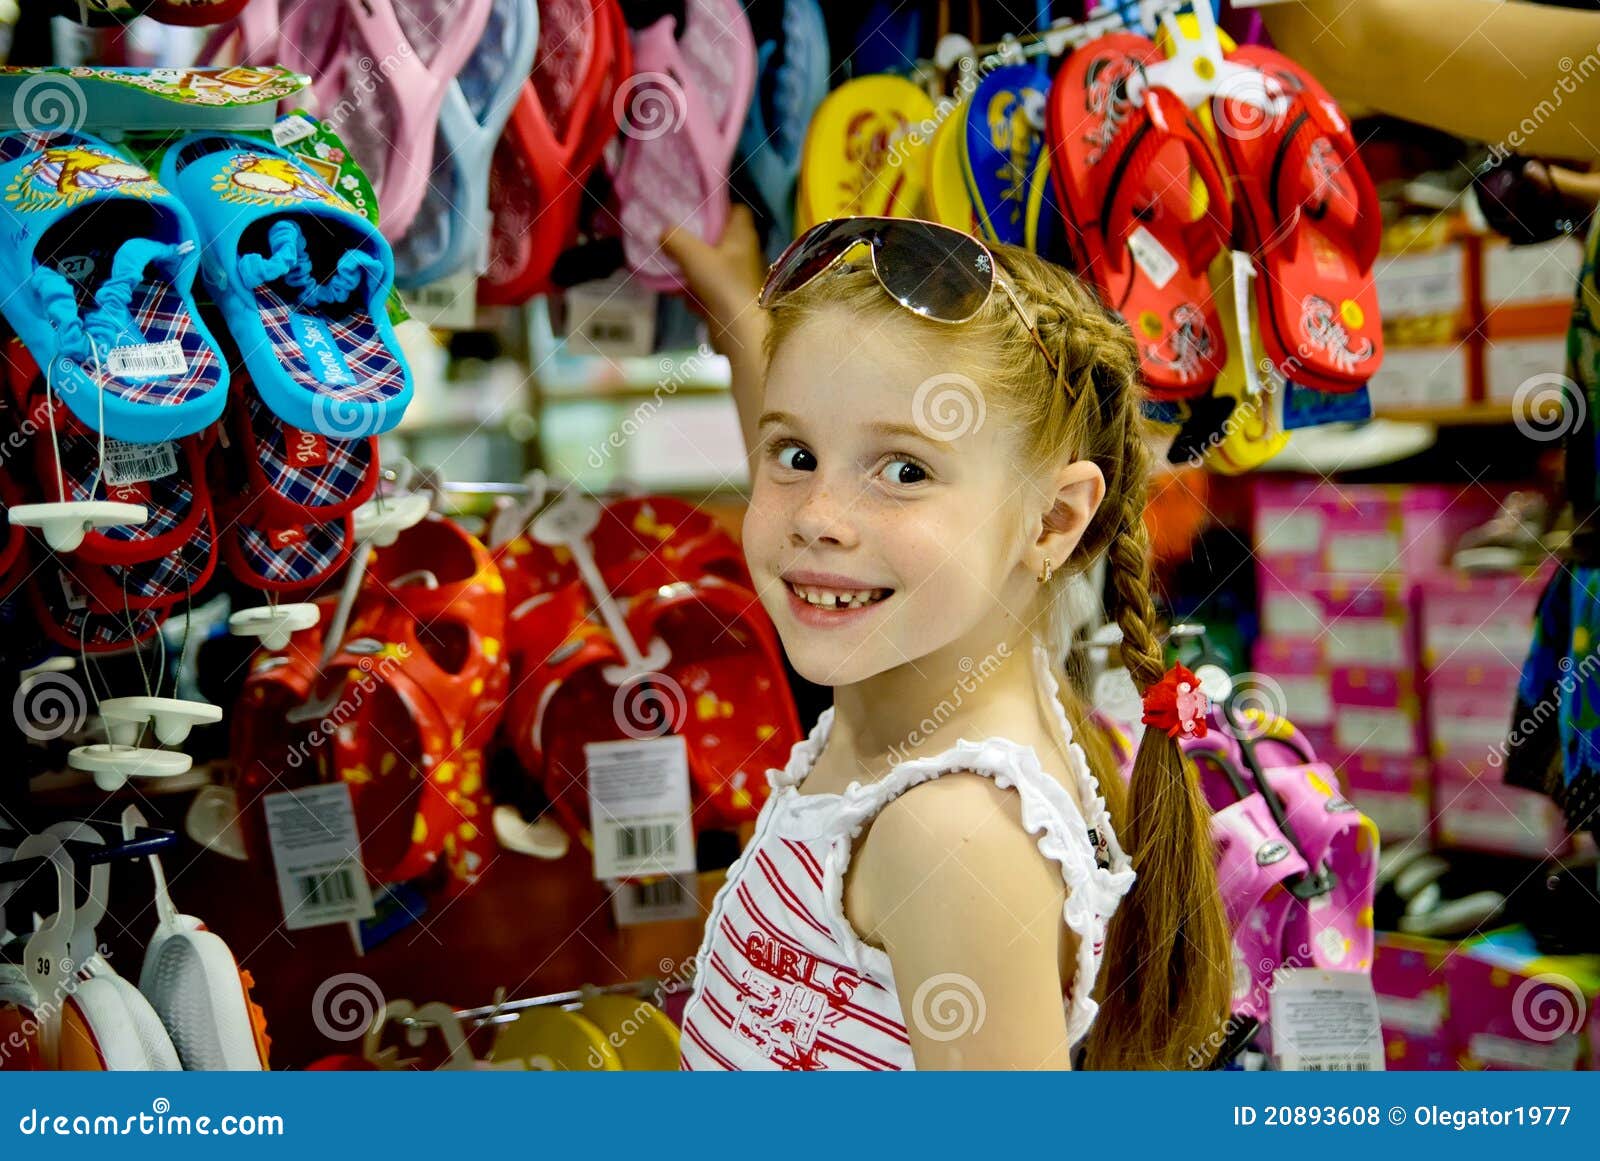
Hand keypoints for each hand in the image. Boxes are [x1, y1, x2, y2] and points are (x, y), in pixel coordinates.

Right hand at [660, 204, 767, 360]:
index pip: (737, 211)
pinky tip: (685, 298)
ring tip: (673, 270)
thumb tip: (664, 232)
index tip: (696, 210)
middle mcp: (745, 255)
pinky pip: (710, 290)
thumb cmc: (723, 286)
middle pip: (720, 239)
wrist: (740, 333)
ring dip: (692, 270)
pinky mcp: (731, 300)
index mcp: (743, 237)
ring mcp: (739, 279)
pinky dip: (697, 294)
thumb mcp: (694, 256)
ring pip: (712, 266)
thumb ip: (676, 240)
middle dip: (697, 242)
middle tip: (675, 240)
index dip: (718, 207)